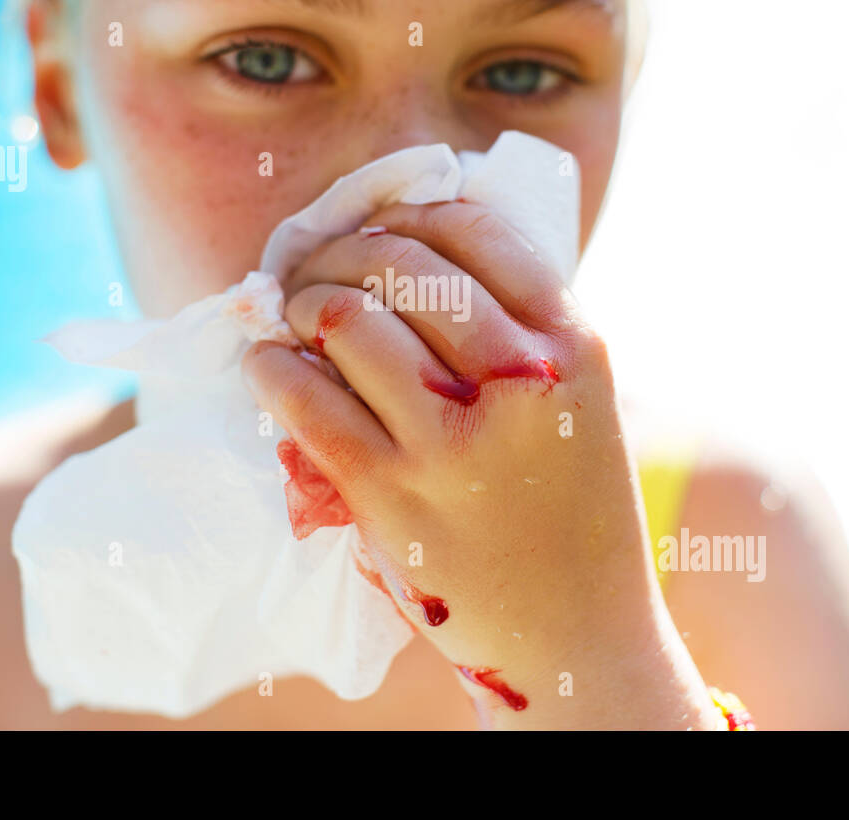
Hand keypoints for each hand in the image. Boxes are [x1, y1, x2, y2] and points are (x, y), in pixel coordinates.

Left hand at [242, 200, 715, 727]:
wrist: (577, 632)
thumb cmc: (570, 510)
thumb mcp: (579, 400)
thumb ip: (520, 325)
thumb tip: (408, 246)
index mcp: (573, 345)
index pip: (476, 229)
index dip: (408, 216)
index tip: (376, 233)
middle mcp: (518, 380)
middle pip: (402, 263)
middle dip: (340, 253)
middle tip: (314, 270)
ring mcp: (450, 440)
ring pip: (346, 319)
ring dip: (302, 303)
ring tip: (292, 317)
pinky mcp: (390, 494)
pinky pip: (305, 396)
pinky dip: (271, 366)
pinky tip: (269, 365)